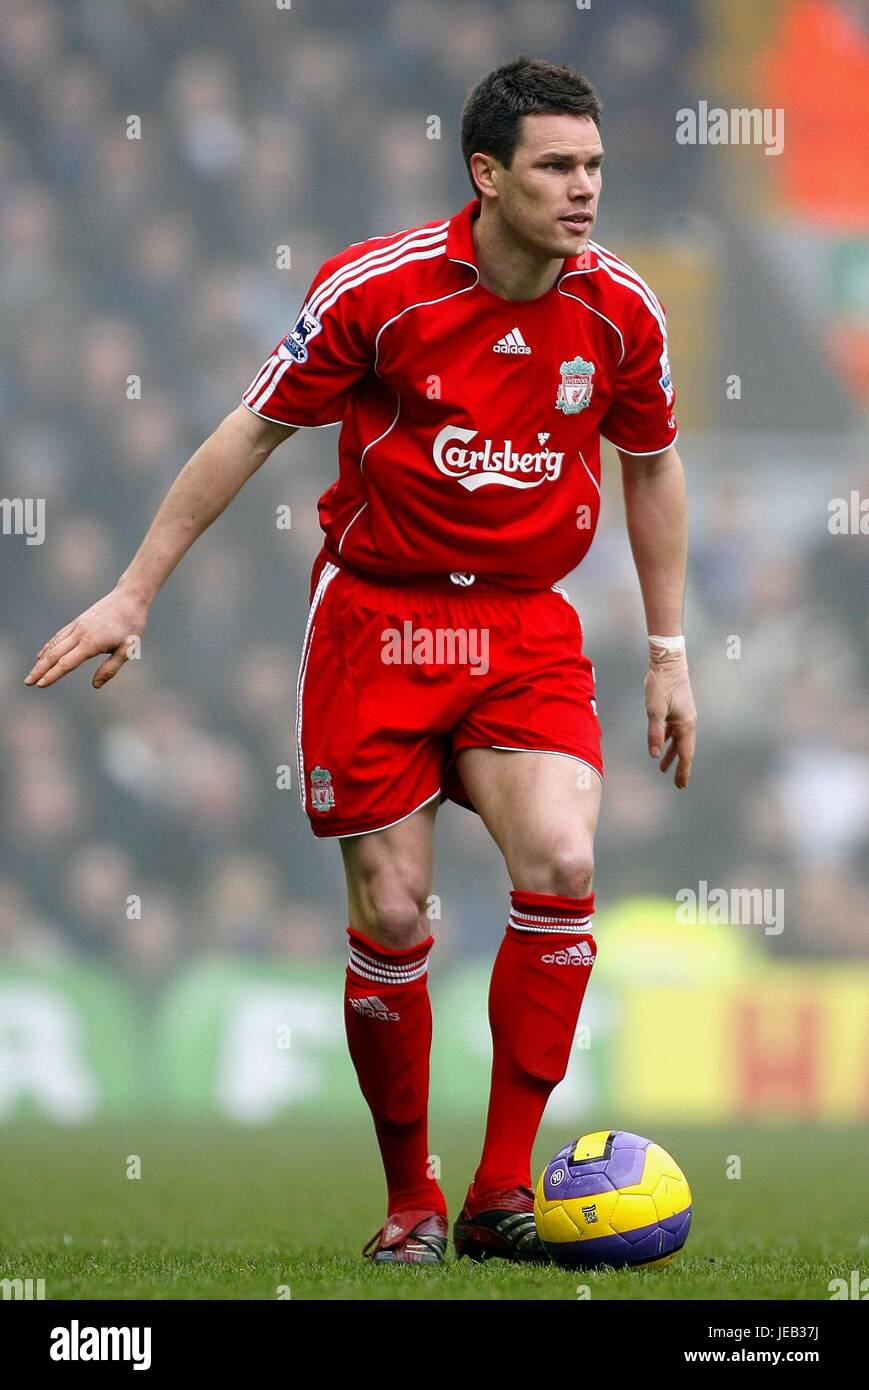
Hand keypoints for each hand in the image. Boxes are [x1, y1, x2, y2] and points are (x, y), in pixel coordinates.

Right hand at [25, 586, 149, 689]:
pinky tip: (43, 654)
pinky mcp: (78, 621)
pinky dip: (49, 646)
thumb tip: (95, 685)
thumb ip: (110, 668)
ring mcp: (77, 626)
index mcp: (91, 643)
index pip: (67, 663)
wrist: (129, 597)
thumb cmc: (132, 625)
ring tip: (32, 672)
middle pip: (55, 654)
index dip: (52, 675)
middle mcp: (80, 633)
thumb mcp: (127, 650)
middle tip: (27, 682)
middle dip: (40, 670)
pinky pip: (59, 636)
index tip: (40, 685)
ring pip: (54, 645)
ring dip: (41, 660)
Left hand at [644, 642, 696, 787]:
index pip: (685, 754)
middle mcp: (688, 722)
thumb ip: (654, 733)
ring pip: (678, 741)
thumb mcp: (654, 710)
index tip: (681, 786)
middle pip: (684, 750)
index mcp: (685, 725)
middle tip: (678, 784)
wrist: (668, 662)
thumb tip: (653, 755)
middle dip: (680, 767)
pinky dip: (667, 740)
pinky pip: (673, 731)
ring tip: (664, 769)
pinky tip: (660, 745)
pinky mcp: (678, 709)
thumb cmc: (661, 685)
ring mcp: (684, 716)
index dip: (683, 771)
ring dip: (671, 754)